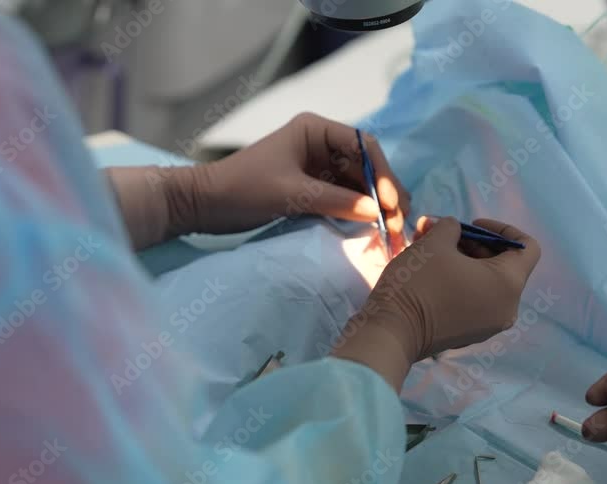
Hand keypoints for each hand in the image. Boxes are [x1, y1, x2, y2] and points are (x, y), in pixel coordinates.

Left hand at [169, 112, 409, 248]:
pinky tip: (371, 229)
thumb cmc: (241, 189)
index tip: (392, 203)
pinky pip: (343, 198)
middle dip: (384, 193)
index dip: (383, 174)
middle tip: (402, 222)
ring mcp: (316, 166)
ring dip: (374, 206)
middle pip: (365, 166)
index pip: (364, 146)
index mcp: (315, 130)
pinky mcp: (310, 188)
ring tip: (393, 230)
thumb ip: (335, 200)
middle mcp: (320, 143)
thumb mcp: (290, 194)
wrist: (204, 205)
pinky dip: (357, 212)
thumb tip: (377, 211)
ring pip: (357, 185)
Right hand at [332, 217, 539, 390]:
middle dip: (472, 242)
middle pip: (502, 264)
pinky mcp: (469, 334)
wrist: (391, 331)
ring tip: (429, 247)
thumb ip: (451, 227)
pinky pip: (475, 300)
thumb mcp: (435, 242)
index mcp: (508, 284)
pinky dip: (459, 282)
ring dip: (462, 260)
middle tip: (440, 232)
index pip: (527, 247)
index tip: (471, 225)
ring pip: (485, 282)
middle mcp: (507, 307)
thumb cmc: (418, 283)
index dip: (502, 229)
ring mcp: (489, 325)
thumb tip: (453, 229)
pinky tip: (430, 272)